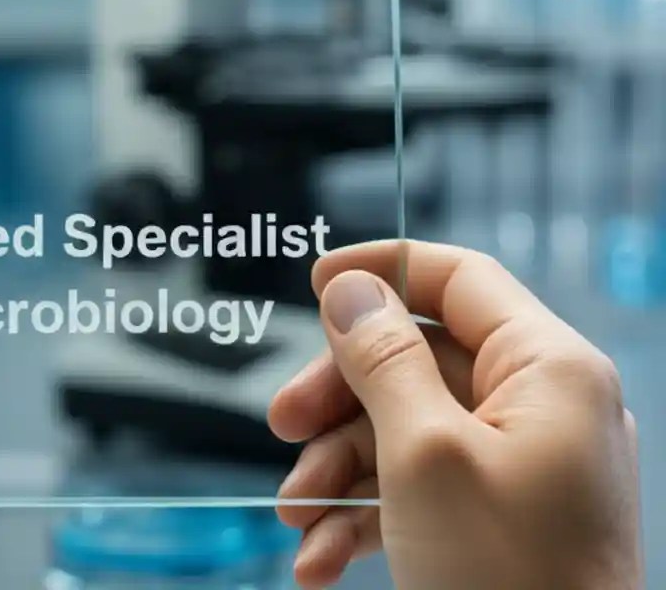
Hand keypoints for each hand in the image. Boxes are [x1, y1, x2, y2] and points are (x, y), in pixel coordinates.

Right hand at [269, 241, 641, 589]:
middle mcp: (540, 407)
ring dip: (337, 470)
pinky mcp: (498, 517)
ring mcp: (521, 465)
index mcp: (548, 369)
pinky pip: (418, 488)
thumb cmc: (507, 577)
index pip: (460, 279)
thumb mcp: (423, 454)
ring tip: (296, 518)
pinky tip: (321, 559)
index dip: (383, 268)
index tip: (314, 279)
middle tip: (280, 424)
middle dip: (339, 398)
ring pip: (404, 429)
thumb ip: (382, 359)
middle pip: (417, 361)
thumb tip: (350, 287)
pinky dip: (364, 515)